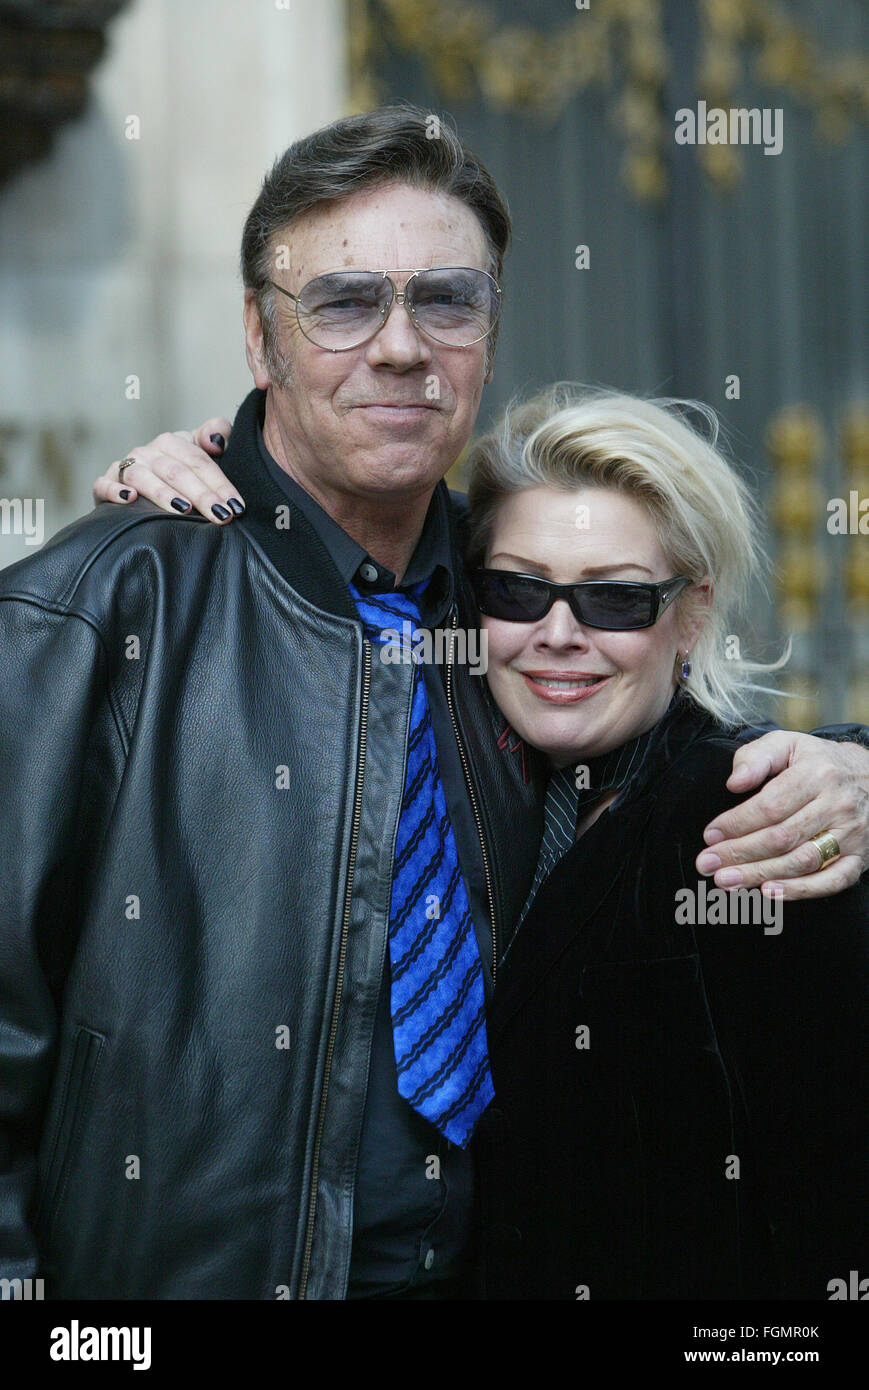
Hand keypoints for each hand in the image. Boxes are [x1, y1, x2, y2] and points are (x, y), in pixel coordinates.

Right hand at [95, 418, 242, 521]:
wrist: (142, 485)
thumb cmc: (177, 470)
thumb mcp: (198, 451)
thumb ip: (215, 435)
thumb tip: (217, 440)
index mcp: (171, 442)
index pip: (199, 461)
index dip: (220, 483)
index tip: (236, 506)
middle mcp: (147, 452)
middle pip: (176, 472)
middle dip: (201, 495)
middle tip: (221, 516)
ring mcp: (125, 467)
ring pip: (144, 478)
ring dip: (164, 494)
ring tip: (184, 510)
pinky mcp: (105, 483)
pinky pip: (104, 485)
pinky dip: (114, 490)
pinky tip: (130, 499)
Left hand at [696, 731, 868, 898]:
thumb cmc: (819, 762)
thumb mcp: (788, 744)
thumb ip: (757, 756)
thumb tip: (734, 782)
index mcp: (817, 775)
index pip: (771, 805)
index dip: (736, 823)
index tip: (710, 835)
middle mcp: (837, 805)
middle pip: (782, 837)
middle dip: (739, 854)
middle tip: (706, 865)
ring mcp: (851, 835)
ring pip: (802, 862)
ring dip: (759, 875)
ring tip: (725, 881)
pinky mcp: (860, 858)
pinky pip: (832, 881)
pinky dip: (800, 891)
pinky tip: (768, 892)